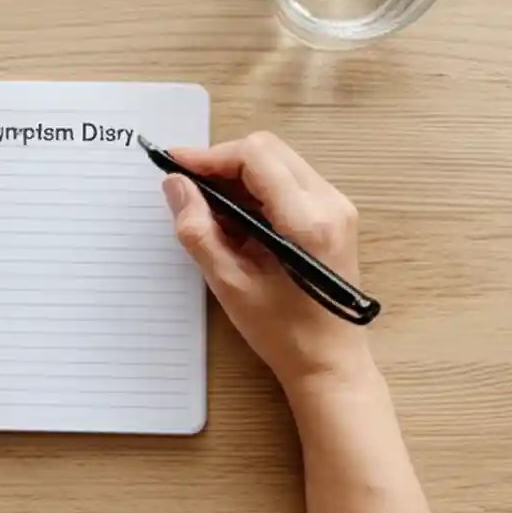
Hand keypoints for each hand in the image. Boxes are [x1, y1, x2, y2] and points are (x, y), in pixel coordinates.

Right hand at [162, 131, 371, 389]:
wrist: (330, 362)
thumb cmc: (285, 333)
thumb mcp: (229, 284)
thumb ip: (198, 230)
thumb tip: (176, 186)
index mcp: (307, 220)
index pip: (255, 156)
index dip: (210, 156)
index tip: (175, 166)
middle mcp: (330, 204)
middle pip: (267, 151)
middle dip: (222, 162)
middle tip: (187, 186)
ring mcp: (336, 207)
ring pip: (277, 162)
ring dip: (237, 176)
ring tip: (208, 209)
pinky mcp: (333, 215)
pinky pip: (288, 181)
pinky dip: (255, 190)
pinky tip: (234, 219)